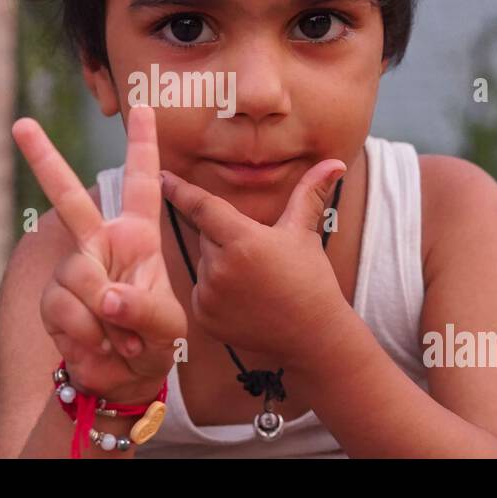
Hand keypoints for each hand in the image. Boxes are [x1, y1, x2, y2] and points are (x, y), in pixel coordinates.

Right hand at [12, 106, 187, 402]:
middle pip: (68, 197)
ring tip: (119, 336)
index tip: (145, 107)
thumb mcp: (167, 326)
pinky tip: (97, 343)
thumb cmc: (153, 343)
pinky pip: (66, 309)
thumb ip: (143, 308)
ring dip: (104, 317)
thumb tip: (105, 295)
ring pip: (80, 276)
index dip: (143, 146)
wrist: (121, 380)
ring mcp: (72, 270)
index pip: (142, 184)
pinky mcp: (53, 300)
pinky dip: (87, 333)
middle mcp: (99, 244)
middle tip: (21, 125)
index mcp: (136, 237)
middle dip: (43, 160)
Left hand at [159, 159, 349, 370]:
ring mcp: (210, 295)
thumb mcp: (304, 232)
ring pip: (203, 263)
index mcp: (243, 240)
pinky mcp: (204, 317)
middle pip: (207, 235)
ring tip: (254, 280)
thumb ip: (310, 192)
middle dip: (224, 236)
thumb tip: (335, 162)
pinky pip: (200, 290)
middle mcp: (221, 267)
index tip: (162, 177)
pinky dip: (215, 289)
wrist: (313, 336)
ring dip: (220, 263)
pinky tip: (244, 298)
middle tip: (255, 254)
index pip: (202, 206)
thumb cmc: (311, 279)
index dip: (180, 190)